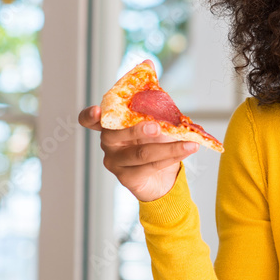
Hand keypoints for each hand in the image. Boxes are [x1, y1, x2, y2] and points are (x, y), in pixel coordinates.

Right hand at [78, 105, 197, 202]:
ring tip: (190, 144)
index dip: (90, 115)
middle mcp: (108, 143)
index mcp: (111, 125)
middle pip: (116, 134)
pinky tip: (186, 151)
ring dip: (169, 147)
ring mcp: (115, 162)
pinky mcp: (126, 177)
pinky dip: (172, 156)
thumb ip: (156, 112)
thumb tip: (166, 102)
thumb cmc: (157, 143)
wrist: (164, 176)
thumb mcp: (158, 123)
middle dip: (138, 130)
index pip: (90, 120)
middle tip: (157, 127)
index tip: (97, 111)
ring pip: (141, 153)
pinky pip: (151, 166)